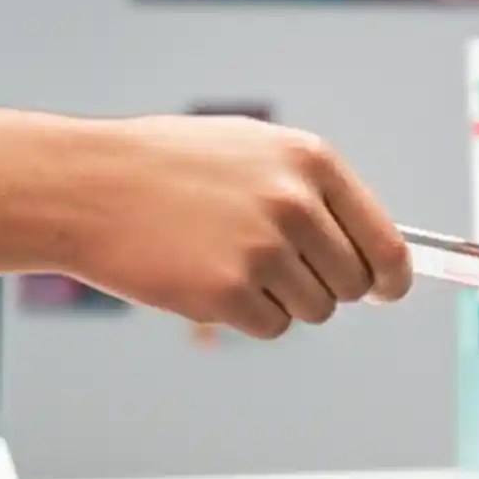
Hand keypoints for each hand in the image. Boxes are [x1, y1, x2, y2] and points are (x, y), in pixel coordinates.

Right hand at [66, 115, 410, 337]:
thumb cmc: (173, 167)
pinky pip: (271, 327)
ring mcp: (262, 249)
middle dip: (326, 286)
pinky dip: (247, 315)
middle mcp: (295, 204)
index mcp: (311, 162)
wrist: (88, 185)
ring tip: (231, 260)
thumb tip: (376, 254)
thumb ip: (317, 193)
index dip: (390, 277)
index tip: (388, 290)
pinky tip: (209, 278)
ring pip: (314, 310)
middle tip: (276, 266)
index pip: (385, 242)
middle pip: (352, 284)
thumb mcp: (255, 151)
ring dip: (282, 299)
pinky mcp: (226, 292)